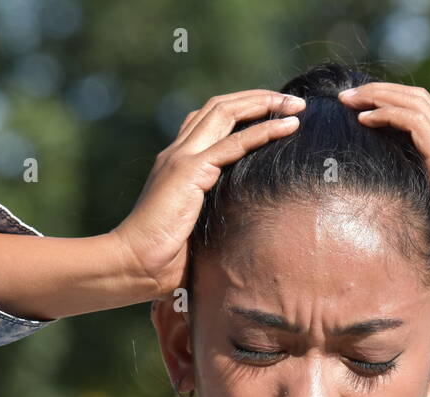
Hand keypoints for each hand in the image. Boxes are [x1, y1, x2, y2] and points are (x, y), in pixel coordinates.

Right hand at [114, 90, 305, 299]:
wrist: (134, 264)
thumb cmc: (161, 258)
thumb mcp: (193, 228)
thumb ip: (211, 216)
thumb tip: (238, 233)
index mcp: (176, 163)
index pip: (209, 121)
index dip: (242, 111)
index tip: (275, 115)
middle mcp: (178, 153)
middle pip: (219, 107)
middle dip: (258, 99)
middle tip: (292, 102)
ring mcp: (182, 158)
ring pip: (225, 113)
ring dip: (263, 104)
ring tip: (295, 106)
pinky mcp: (189, 171)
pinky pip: (233, 143)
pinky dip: (263, 131)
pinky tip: (287, 127)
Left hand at [337, 83, 429, 299]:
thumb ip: (417, 221)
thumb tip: (388, 238)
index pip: (423, 116)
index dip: (391, 105)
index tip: (358, 111)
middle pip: (418, 99)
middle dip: (379, 92)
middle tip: (346, 96)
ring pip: (415, 102)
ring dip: (378, 95)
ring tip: (348, 99)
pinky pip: (415, 121)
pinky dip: (387, 113)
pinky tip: (364, 119)